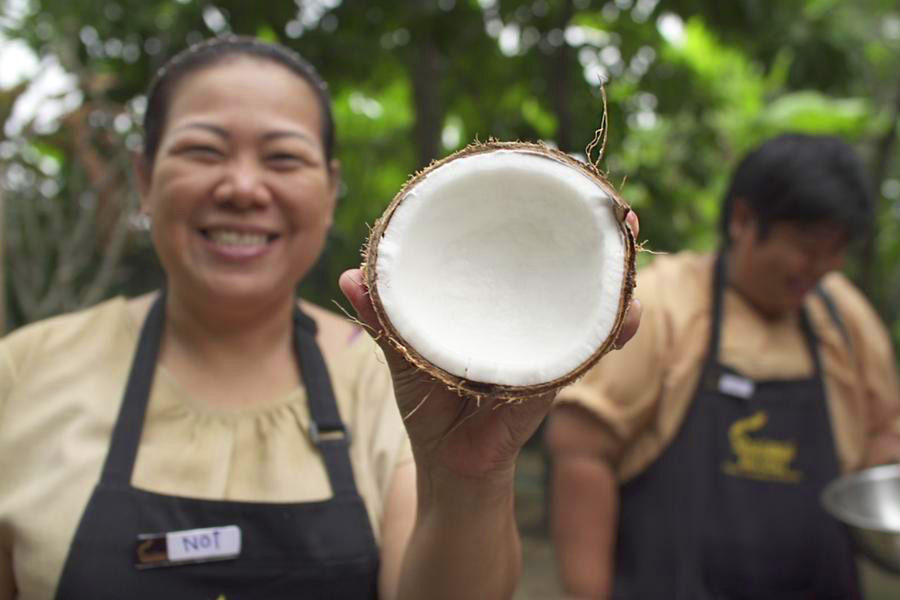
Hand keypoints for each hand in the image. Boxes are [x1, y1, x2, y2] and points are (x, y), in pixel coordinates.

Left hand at [339, 212, 641, 481]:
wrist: (448, 467)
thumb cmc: (428, 406)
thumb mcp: (403, 353)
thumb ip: (384, 318)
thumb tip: (347, 277)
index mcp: (491, 303)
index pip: (523, 250)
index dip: (545, 215)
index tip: (563, 181)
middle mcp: (527, 317)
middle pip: (571, 267)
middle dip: (598, 236)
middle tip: (620, 212)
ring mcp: (547, 345)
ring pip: (591, 301)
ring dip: (616, 276)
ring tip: (628, 245)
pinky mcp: (554, 376)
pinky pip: (588, 347)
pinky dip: (612, 330)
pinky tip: (627, 316)